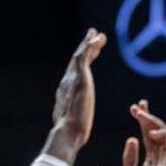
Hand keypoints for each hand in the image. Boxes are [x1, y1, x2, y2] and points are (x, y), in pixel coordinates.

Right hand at [47, 29, 105, 159]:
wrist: (69, 132)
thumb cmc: (73, 132)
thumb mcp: (73, 120)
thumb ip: (71, 115)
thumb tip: (69, 121)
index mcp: (67, 91)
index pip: (76, 72)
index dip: (84, 61)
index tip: (92, 53)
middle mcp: (67, 82)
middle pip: (77, 60)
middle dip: (85, 47)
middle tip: (93, 36)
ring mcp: (72, 78)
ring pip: (80, 55)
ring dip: (88, 43)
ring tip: (96, 33)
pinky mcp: (80, 77)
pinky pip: (84, 56)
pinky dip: (90, 46)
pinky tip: (97, 38)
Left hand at [116, 101, 165, 165]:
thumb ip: (130, 158)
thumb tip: (132, 138)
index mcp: (151, 161)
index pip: (149, 137)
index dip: (144, 121)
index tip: (136, 108)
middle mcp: (161, 159)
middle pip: (158, 132)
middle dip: (149, 116)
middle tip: (138, 104)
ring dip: (156, 122)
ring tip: (142, 115)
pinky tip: (152, 131)